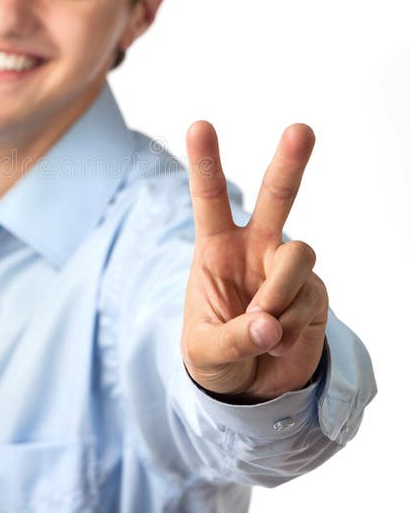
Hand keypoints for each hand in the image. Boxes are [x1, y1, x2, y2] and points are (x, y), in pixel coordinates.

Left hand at [181, 122, 327, 400]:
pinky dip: (291, 325)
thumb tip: (270, 325)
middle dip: (290, 163)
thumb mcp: (206, 353)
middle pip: (276, 196)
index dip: (206, 162)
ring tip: (264, 325)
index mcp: (216, 248)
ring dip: (279, 291)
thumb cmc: (215, 355)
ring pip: (297, 254)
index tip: (199, 125)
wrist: (249, 388)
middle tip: (301, 130)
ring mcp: (286, 268)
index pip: (210, 198)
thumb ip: (234, 338)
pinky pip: (309, 297)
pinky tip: (279, 340)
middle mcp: (255, 248)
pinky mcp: (313, 292)